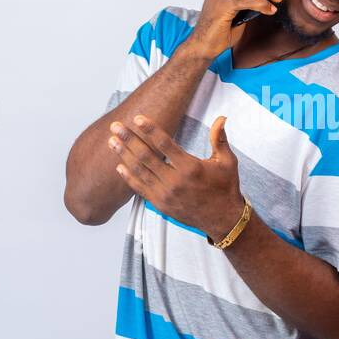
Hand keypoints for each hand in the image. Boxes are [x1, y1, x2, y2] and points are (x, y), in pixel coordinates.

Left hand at [107, 113, 246, 242]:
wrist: (222, 220)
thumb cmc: (225, 188)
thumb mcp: (227, 162)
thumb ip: (220, 139)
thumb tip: (222, 118)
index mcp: (190, 167)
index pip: (165, 144)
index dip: (150, 130)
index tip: (137, 118)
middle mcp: (175, 181)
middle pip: (146, 156)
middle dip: (128, 139)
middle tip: (115, 126)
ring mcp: (165, 194)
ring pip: (140, 171)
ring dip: (124, 155)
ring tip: (112, 142)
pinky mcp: (160, 204)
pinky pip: (140, 189)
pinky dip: (128, 177)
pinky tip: (119, 166)